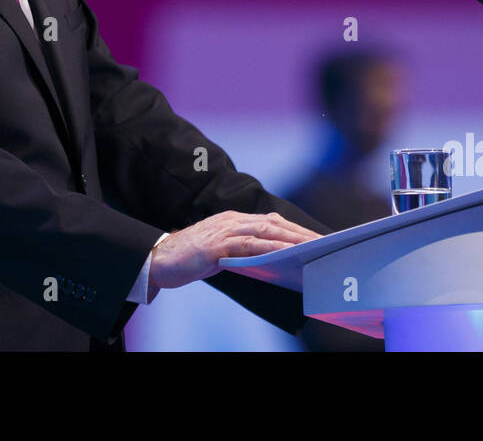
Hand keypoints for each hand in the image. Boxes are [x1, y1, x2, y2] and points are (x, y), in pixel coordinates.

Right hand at [147, 211, 321, 291]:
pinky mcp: (216, 246)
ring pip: (266, 231)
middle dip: (301, 234)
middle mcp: (231, 221)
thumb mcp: (219, 251)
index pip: (272, 222)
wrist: (157, 260)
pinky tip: (286, 254)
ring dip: (292, 239)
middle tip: (325, 243)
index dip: (295, 229)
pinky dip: (270, 248)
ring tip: (313, 248)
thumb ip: (240, 250)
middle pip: (275, 224)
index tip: (317, 238)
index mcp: (233, 220)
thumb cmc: (188, 258)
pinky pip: (249, 245)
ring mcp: (224, 231)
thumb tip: (269, 261)